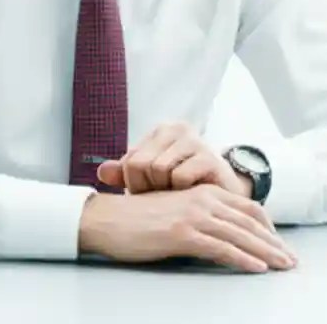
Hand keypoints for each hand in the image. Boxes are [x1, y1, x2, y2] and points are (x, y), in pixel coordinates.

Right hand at [78, 184, 296, 272]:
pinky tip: (256, 268)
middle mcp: (203, 200)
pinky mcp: (182, 234)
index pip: (247, 207)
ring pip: (240, 235)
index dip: (268, 226)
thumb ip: (199, 217)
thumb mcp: (175, 209)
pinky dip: (242, 259)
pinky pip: (221, 249)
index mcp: (203, 192)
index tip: (279, 242)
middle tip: (291, 259)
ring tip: (282, 265)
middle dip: (274, 242)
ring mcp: (193, 216)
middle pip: (250, 222)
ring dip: (266, 253)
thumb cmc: (137, 218)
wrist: (107, 218)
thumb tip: (219, 236)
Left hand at [96, 122, 251, 196]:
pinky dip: (181, 193)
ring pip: (157, 169)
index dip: (134, 184)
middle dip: (147, 188)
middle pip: (139, 164)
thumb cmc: (184, 188)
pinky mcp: (210, 158)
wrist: (224, 196)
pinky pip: (179, 177)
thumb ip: (126, 174)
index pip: (129, 159)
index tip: (151, 192)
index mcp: (161, 131)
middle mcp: (178, 129)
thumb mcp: (152, 180)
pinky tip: (191, 195)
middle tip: (164, 196)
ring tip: (177, 195)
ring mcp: (196, 141)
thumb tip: (102, 171)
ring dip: (165, 191)